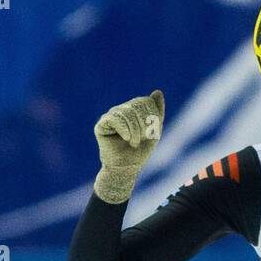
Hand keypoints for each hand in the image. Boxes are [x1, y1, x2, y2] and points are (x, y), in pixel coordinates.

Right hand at [93, 89, 164, 203]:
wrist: (127, 168)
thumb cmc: (140, 151)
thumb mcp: (154, 131)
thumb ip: (157, 112)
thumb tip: (158, 91)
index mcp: (133, 109)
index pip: (145, 102)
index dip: (152, 117)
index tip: (150, 133)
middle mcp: (121, 110)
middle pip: (136, 106)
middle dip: (144, 125)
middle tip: (141, 140)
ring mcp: (110, 116)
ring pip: (126, 112)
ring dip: (135, 131)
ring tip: (134, 143)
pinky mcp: (101, 125)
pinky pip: (114, 118)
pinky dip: (124, 129)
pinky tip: (126, 138)